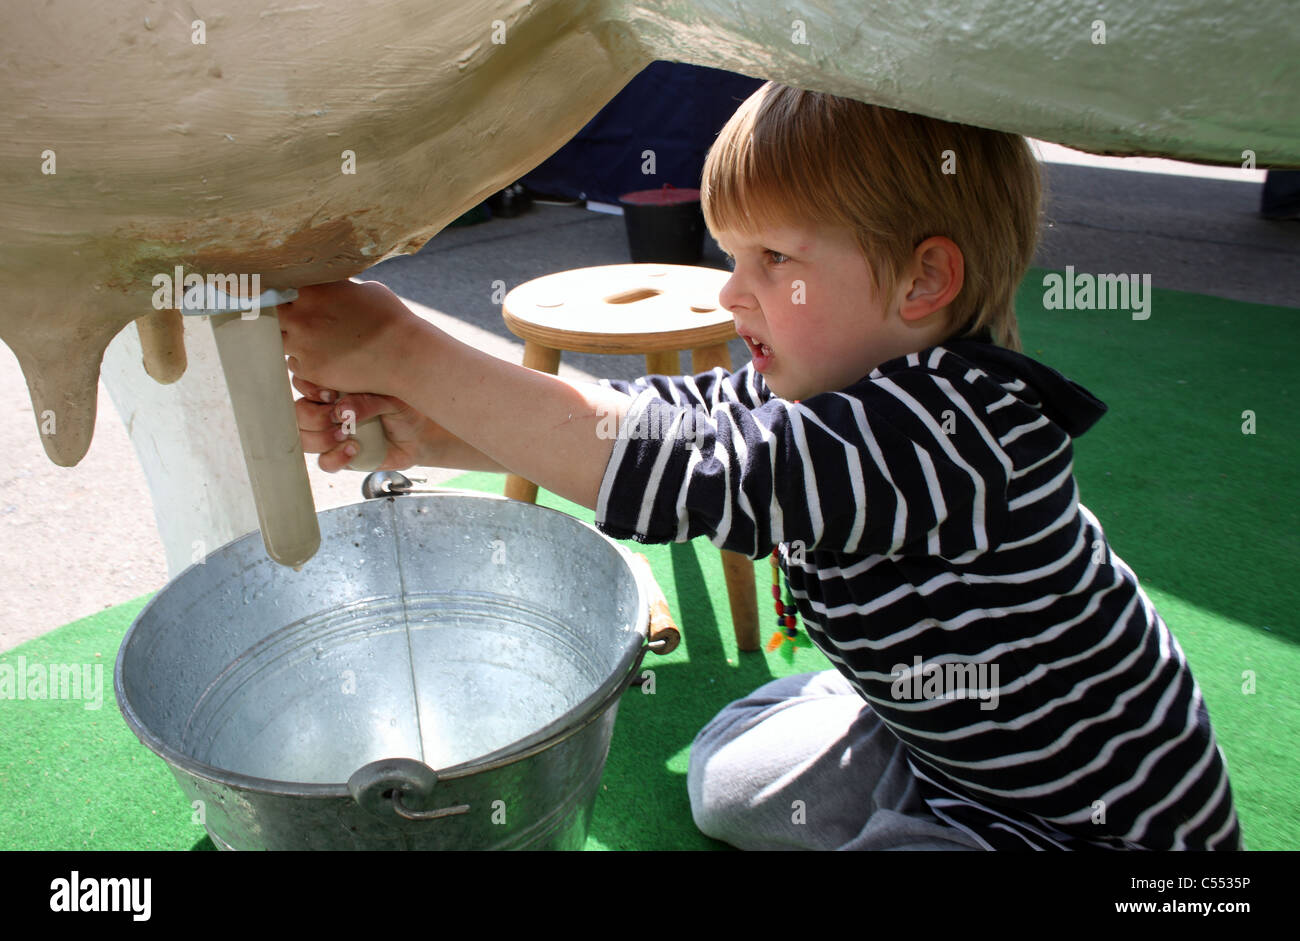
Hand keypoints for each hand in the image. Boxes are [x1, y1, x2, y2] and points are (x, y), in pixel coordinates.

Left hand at [279, 279, 423, 397]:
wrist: (403, 354)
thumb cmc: (391, 319)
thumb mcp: (365, 289)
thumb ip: (339, 288)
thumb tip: (332, 286)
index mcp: (313, 289)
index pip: (278, 285)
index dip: (281, 291)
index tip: (283, 294)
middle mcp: (300, 315)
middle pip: (272, 313)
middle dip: (282, 316)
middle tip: (296, 320)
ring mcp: (302, 344)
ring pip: (280, 340)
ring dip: (291, 340)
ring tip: (311, 342)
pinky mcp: (310, 369)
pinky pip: (294, 365)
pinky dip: (305, 362)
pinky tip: (323, 359)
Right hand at [293, 375, 445, 472]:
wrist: (419, 436)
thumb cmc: (403, 409)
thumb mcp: (391, 398)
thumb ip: (367, 400)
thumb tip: (342, 410)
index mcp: (335, 387)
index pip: (303, 382)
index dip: (308, 388)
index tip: (330, 394)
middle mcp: (327, 410)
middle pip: (298, 412)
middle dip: (314, 416)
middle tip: (338, 418)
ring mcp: (330, 434)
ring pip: (304, 438)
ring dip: (321, 438)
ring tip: (346, 435)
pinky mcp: (340, 457)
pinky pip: (324, 462)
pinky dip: (335, 458)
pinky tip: (355, 450)